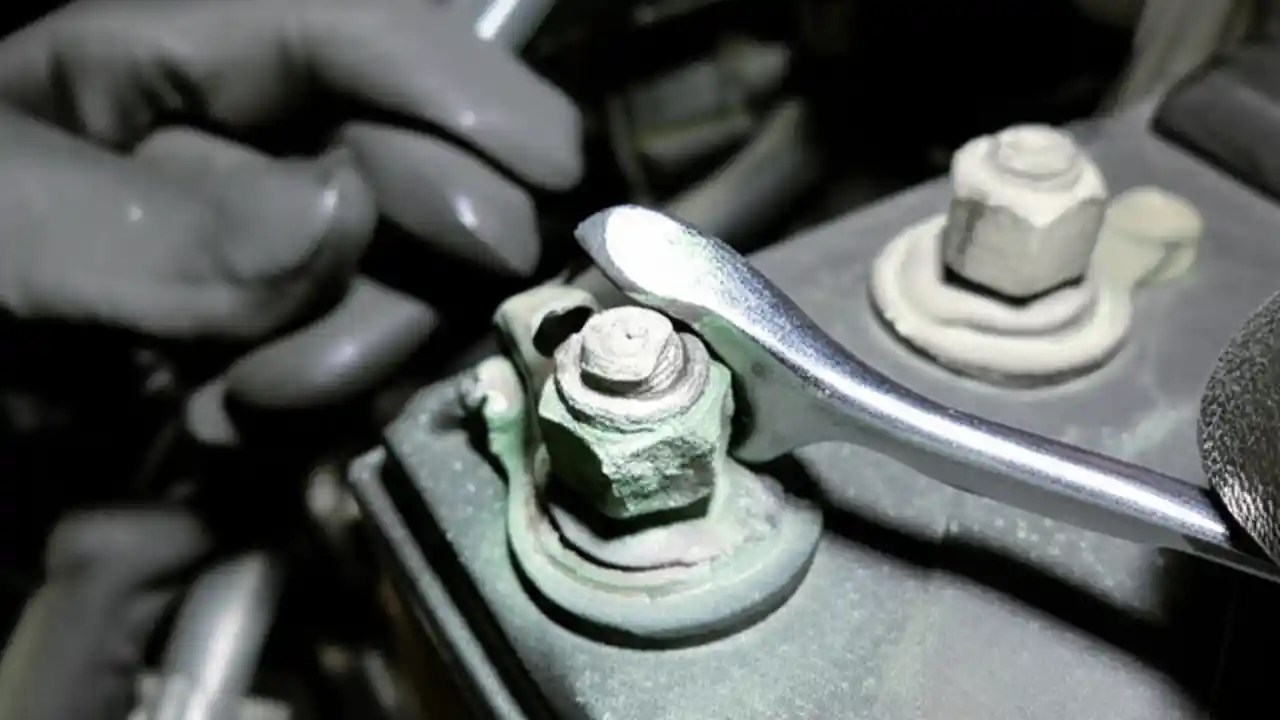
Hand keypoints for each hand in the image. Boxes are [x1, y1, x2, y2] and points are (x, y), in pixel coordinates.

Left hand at [0, 0, 580, 339]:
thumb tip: (340, 213)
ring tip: (238, 396)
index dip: (456, 81)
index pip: (340, 28)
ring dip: (347, 341)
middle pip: (400, 156)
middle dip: (406, 238)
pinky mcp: (270, 336)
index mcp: (146, 59)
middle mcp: (225, 146)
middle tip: (345, 319)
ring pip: (393, 269)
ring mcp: (255, 248)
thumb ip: (149, 224)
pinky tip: (237, 417)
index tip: (547, 161)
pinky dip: (320, 395)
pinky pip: (356, 352)